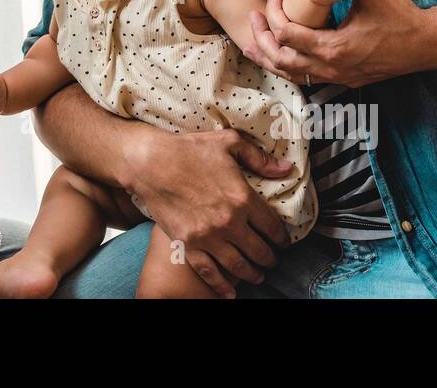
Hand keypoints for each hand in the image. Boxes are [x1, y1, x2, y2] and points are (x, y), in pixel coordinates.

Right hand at [125, 128, 295, 298]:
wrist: (150, 163)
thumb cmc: (188, 149)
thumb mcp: (228, 143)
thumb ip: (259, 159)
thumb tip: (287, 168)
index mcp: (243, 197)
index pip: (272, 227)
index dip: (282, 238)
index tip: (283, 242)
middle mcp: (229, 222)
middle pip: (259, 251)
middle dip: (270, 259)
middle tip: (272, 261)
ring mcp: (208, 236)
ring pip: (239, 266)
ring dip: (252, 274)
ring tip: (258, 276)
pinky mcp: (188, 244)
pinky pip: (209, 272)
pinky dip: (222, 286)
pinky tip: (230, 293)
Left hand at [245, 0, 436, 87]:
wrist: (429, 44)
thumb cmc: (400, 15)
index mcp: (333, 47)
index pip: (286, 34)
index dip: (273, 13)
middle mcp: (332, 68)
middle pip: (280, 59)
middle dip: (262, 38)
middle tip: (253, 18)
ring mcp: (339, 78)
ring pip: (292, 75)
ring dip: (270, 59)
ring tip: (252, 44)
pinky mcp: (346, 81)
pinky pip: (308, 78)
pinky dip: (290, 67)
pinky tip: (282, 56)